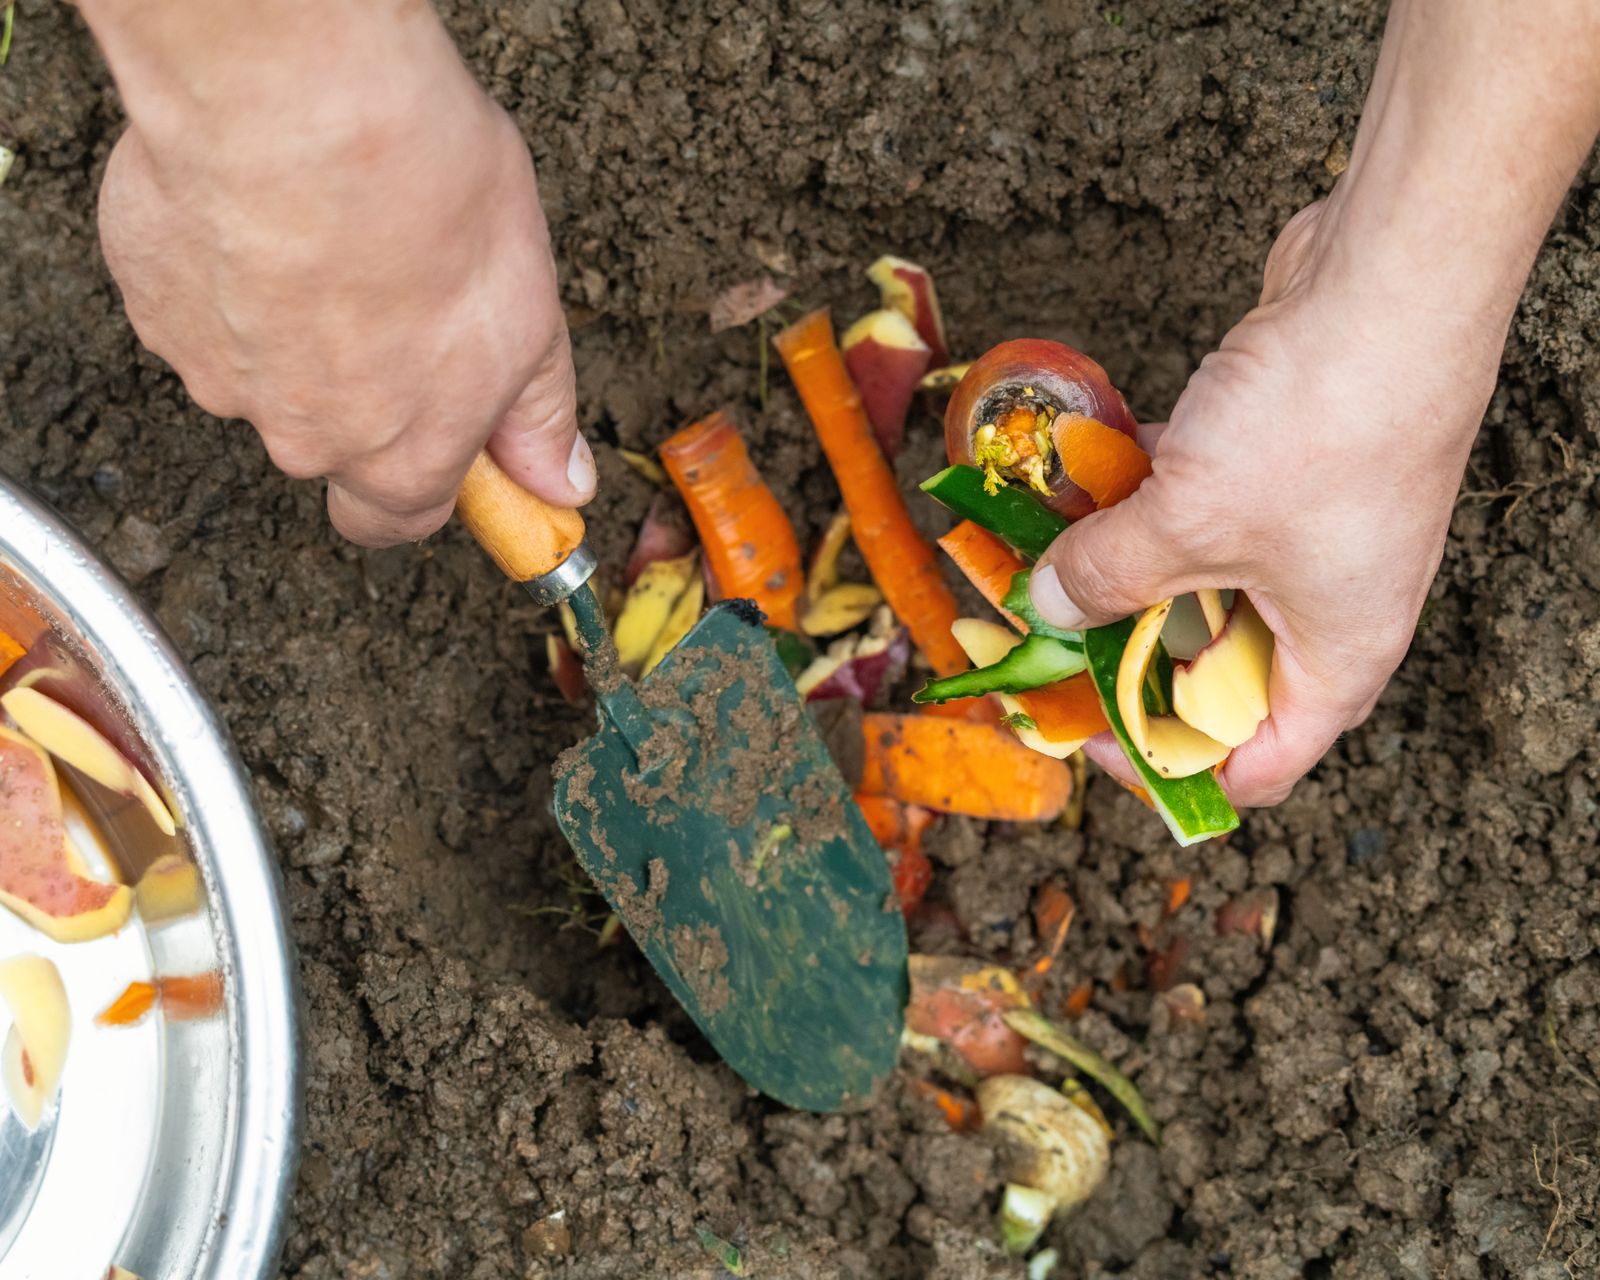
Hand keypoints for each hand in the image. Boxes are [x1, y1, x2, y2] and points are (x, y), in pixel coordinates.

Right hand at [95, 5, 590, 545]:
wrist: (309, 105)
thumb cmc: (430, 204)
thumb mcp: (531, 317)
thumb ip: (537, 415)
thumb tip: (558, 481)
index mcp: (398, 459)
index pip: (396, 521)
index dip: (420, 482)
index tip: (443, 437)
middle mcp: (300, 439)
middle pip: (330, 437)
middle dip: (360, 382)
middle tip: (397, 294)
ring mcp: (215, 374)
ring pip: (261, 366)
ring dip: (292, 321)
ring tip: (334, 237)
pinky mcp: (154, 304)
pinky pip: (199, 301)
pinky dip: (232, 269)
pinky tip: (271, 211)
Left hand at [1028, 198, 1505, 805]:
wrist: (1391, 281)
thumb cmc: (1322, 426)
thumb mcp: (1186, 524)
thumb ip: (1108, 577)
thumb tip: (1049, 607)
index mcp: (1337, 656)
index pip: (1258, 761)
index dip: (1170, 761)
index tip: (1093, 734)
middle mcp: (1334, 604)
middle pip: (1219, 672)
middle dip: (1131, 659)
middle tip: (1053, 647)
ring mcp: (1315, 530)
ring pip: (1203, 579)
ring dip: (1128, 570)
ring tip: (1047, 562)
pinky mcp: (1290, 463)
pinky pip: (1206, 507)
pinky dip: (1151, 500)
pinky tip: (1086, 476)